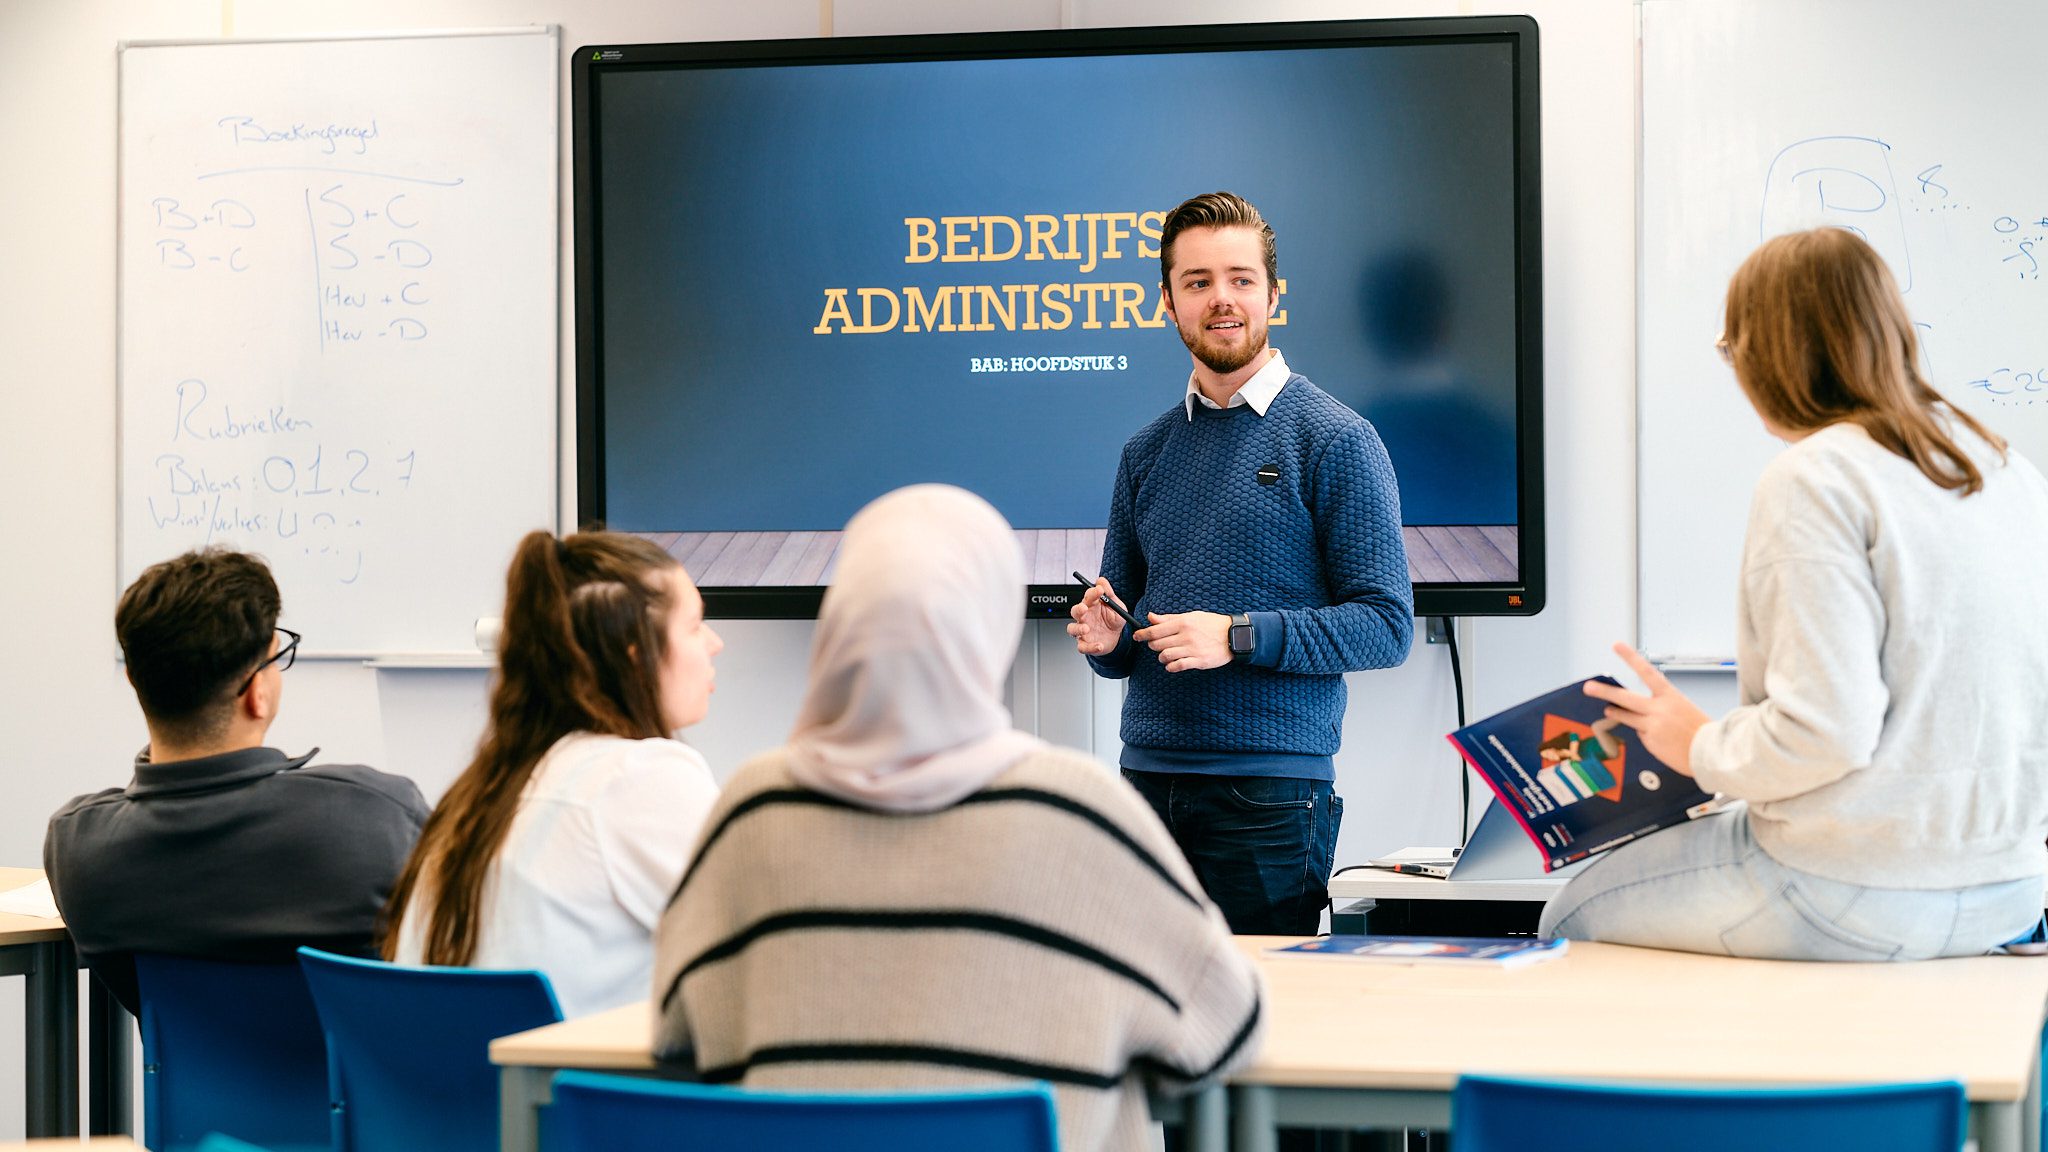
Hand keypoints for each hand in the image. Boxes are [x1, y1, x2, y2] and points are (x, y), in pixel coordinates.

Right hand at [1067, 578, 1129, 655]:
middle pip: (1075, 611)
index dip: (1092, 593)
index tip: (1099, 590)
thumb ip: (1110, 594)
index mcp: (1092, 606)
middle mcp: (1085, 617)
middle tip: (1084, 608)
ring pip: (1072, 629)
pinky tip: (1099, 645)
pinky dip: (1090, 647)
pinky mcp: (1085, 644)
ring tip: (1086, 628)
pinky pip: (1082, 647)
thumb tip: (1101, 580)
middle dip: (1078, 609)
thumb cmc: (1114, 620)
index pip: (1088, 597)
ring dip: (1077, 628)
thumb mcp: (1117, 606)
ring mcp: (1083, 631)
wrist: (1117, 638)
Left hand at [1136, 610, 1232, 671]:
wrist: (1234, 635)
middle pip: (1158, 644)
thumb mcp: (1191, 616)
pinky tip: (1172, 665)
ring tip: (1166, 655)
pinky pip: (1178, 666)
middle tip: (1157, 645)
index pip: (1156, 630)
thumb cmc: (1212, 624)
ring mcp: (1193, 649)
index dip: (1143, 634)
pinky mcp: (1199, 660)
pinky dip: (1171, 667)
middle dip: (1153, 646)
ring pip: (1165, 656)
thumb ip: (1169, 618)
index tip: (1137, 636)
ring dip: (1162, 657)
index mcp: (1183, 622)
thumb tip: (1151, 617)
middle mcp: (1186, 635)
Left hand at [1582, 643, 1711, 775]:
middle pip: (1624, 697)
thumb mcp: (1682, 709)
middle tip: (1588, 686)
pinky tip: (1661, 741)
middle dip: (1604, 691)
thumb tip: (1635, 711)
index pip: (1646, 672)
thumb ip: (1660, 707)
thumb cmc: (1700, 730)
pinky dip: (1647, 736)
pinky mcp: (1650, 742)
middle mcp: (1659, 709)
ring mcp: (1652, 726)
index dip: (1630, 657)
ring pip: (1626, 717)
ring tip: (1607, 710)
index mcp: (1670, 696)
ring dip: (1615, 713)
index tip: (1616, 645)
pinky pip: (1641, 736)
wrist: (1714, 752)